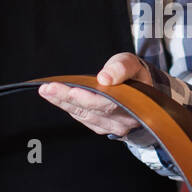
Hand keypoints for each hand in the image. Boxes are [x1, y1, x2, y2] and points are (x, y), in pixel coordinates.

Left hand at [37, 52, 152, 138]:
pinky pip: (83, 118)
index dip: (88, 98)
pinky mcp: (103, 127)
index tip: (71, 89)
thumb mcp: (133, 64)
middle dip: (67, 98)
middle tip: (47, 88)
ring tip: (46, 90)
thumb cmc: (137, 76)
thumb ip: (121, 67)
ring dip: (62, 103)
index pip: (107, 103)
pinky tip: (56, 98)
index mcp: (134, 105)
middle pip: (91, 111)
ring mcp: (112, 127)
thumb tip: (105, 78)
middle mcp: (123, 121)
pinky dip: (68, 107)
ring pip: (84, 115)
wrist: (145, 92)